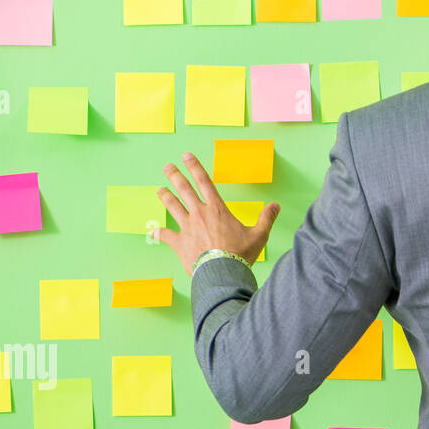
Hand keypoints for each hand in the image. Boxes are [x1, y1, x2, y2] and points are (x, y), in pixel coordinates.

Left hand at [154, 152, 279, 275]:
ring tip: (159, 189)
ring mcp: (187, 228)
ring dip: (165, 196)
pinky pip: (165, 235)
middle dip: (175, 176)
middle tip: (167, 166)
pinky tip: (152, 230)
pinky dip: (158, 233)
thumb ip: (266, 218)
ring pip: (173, 207)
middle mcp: (200, 214)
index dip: (195, 167)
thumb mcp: (259, 235)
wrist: (222, 272)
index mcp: (217, 209)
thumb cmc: (240, 253)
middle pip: (184, 190)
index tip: (186, 156)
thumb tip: (276, 205)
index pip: (204, 182)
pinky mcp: (179, 243)